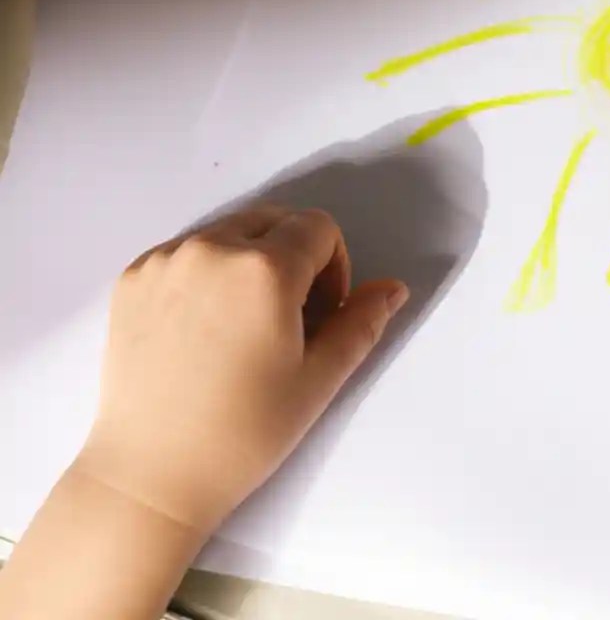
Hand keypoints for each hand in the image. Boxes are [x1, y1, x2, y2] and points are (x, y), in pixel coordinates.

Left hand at [78, 205, 407, 531]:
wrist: (153, 472)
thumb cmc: (246, 431)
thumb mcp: (319, 379)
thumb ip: (362, 323)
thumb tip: (393, 288)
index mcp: (264, 269)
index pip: (319, 229)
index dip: (334, 269)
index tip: (321, 317)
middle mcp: (210, 248)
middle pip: (273, 221)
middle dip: (295, 258)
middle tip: (289, 321)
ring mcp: (164, 260)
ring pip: (228, 234)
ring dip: (250, 262)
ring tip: (244, 328)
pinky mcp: (132, 278)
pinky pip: (186, 252)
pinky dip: (207, 273)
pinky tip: (205, 331)